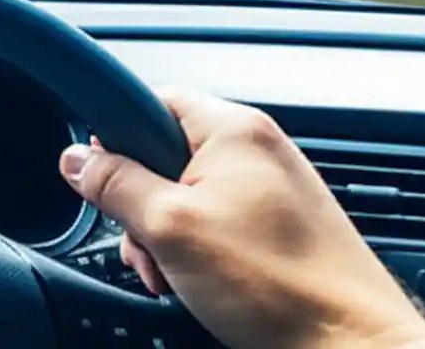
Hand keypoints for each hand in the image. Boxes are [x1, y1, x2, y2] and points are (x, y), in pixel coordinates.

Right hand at [59, 87, 424, 348]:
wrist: (349, 345)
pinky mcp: (277, 223)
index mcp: (233, 130)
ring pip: (186, 193)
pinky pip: (215, 219)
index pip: (151, 99)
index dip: (115, 137)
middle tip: (143, 240)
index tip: (99, 175)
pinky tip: (193, 280)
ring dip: (162, 234)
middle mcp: (256, 148)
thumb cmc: (279, 284)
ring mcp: (270, 187)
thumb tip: (76, 159)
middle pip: (163, 153)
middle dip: (139, 203)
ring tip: (170, 272)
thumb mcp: (170, 227)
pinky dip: (194, 248)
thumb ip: (115, 185)